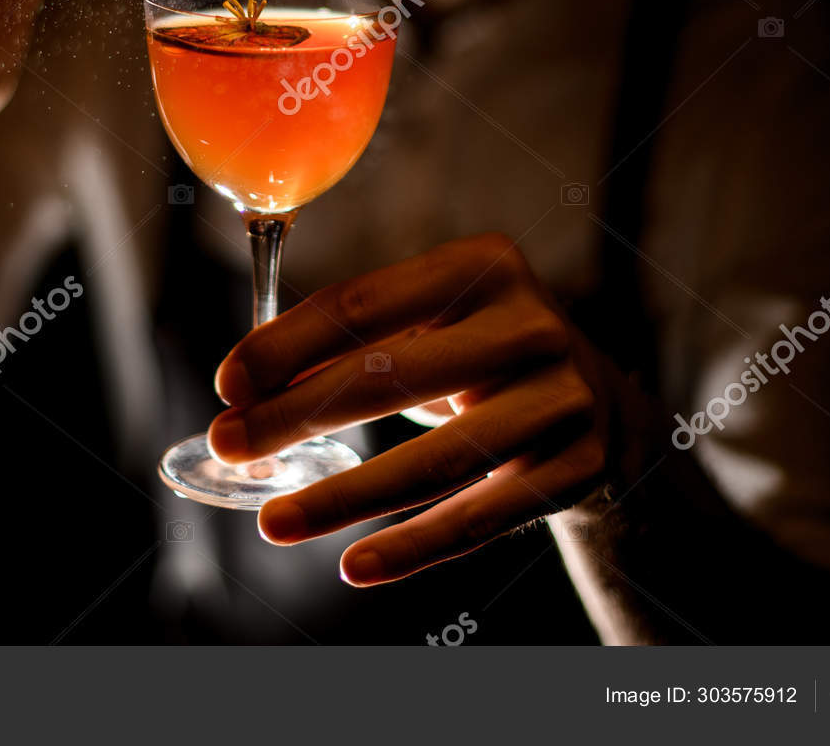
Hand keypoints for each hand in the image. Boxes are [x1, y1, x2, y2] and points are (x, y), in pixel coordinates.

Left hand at [208, 232, 626, 585]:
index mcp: (481, 265)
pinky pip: (480, 518)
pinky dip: (412, 547)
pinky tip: (355, 565)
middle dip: (293, 416)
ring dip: (341, 496)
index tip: (227, 384)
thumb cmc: (481, 355)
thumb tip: (245, 392)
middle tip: (229, 446)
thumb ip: (348, 344)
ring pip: (433, 460)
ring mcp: (561, 398)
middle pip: (388, 376)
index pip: (361, 303)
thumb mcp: (430, 326)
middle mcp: (528, 323)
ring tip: (274, 523)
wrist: (603, 406)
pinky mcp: (577, 468)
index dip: (285, 345)